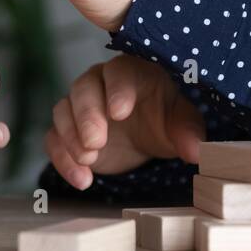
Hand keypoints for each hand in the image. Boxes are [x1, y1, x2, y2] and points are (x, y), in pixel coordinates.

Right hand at [45, 55, 203, 188]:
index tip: (120, 113)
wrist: (144, 137)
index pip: (119, 71)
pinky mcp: (67, 131)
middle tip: (97, 142)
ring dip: (71, 136)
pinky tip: (82, 180)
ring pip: (62, 110)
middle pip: (83, 88)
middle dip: (87, 115)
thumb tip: (196, 152)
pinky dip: (63, 159)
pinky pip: (54, 139)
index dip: (118, 89)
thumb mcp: (181, 124)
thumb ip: (188, 133)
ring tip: (89, 160)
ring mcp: (78, 106)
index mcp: (131, 73)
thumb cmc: (163, 120)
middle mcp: (99, 83)